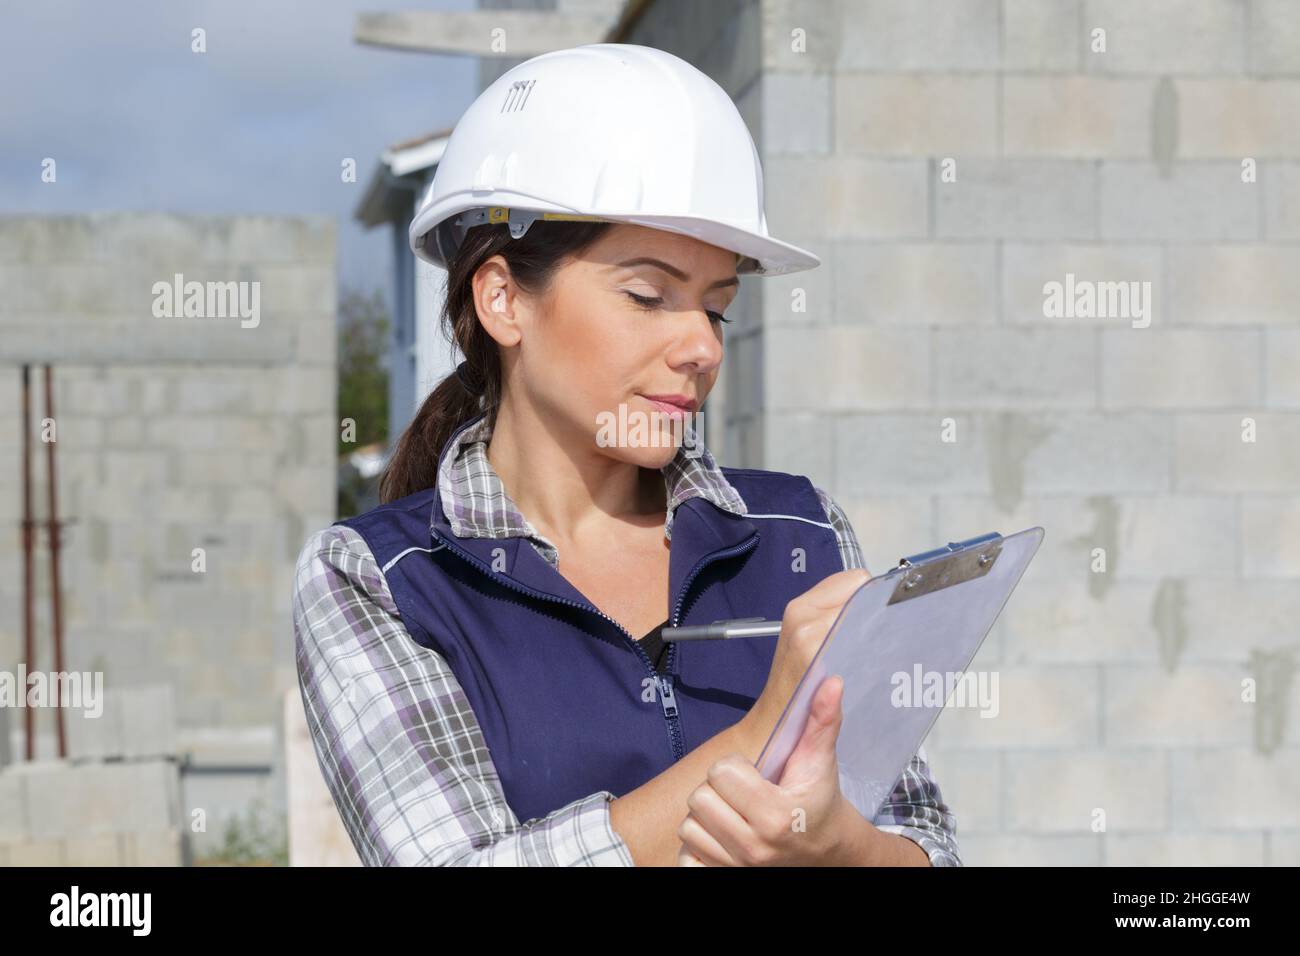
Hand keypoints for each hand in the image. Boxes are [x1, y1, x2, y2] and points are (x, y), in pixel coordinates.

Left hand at [677, 673, 857, 865]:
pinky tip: (722, 837)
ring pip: (689, 827)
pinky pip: (686, 858)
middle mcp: (755, 847)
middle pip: (699, 799)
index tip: (756, 774)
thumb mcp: (821, 761)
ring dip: (706, 817)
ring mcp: (738, 868)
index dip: (735, 767)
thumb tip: (831, 681)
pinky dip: (697, 847)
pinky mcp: (724, 878)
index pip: (721, 773)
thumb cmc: (818, 800)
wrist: (827, 852)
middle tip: (742, 793)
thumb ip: (821, 720)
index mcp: (775, 815)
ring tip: (734, 814)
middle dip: (718, 789)